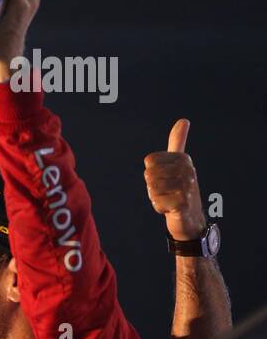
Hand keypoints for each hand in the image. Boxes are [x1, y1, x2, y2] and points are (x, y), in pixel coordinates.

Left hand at [144, 119, 206, 241]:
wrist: (190, 218)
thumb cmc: (179, 188)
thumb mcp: (178, 163)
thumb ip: (177, 142)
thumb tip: (184, 120)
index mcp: (183, 159)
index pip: (149, 161)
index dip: (152, 173)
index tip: (166, 178)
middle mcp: (187, 170)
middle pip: (148, 175)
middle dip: (153, 187)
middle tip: (168, 191)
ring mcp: (186, 187)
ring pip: (151, 189)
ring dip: (156, 197)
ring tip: (169, 199)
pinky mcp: (182, 203)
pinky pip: (156, 202)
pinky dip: (159, 208)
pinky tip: (171, 209)